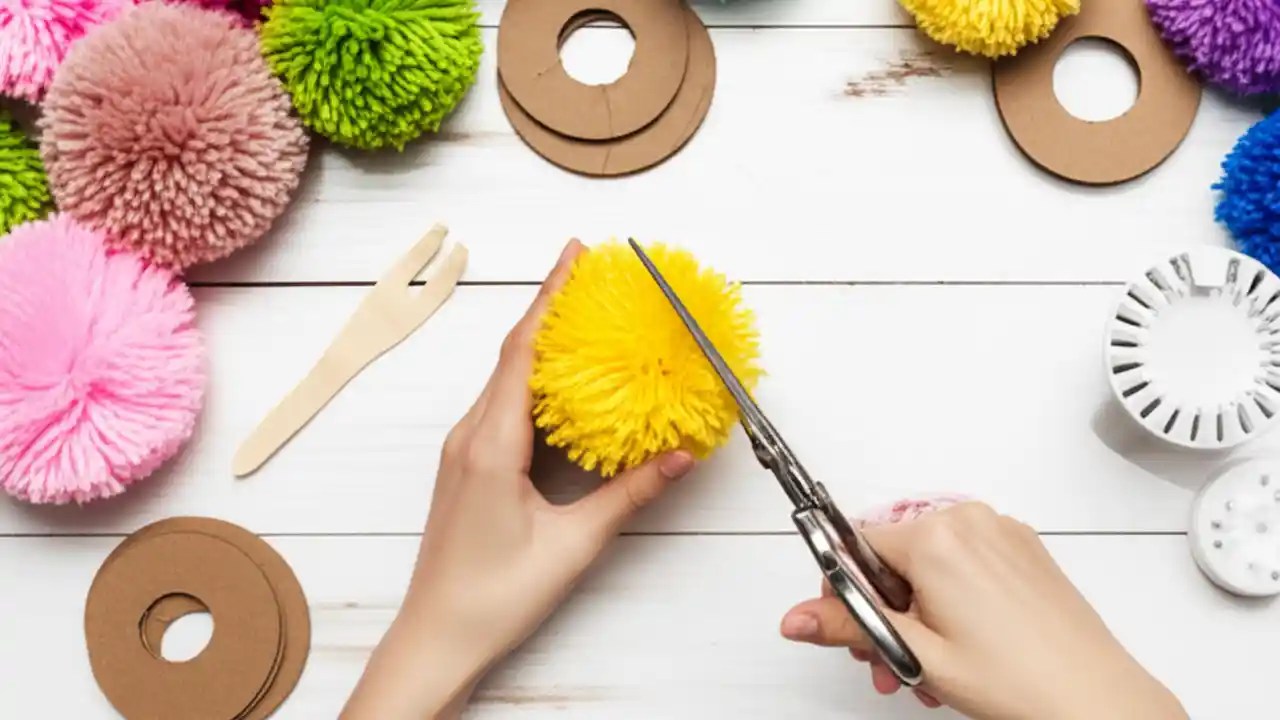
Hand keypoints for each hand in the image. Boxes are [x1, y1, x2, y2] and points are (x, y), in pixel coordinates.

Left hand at [342, 240, 695, 718]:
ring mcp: (463, 452)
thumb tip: (679, 456)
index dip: (550, 298)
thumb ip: (629, 494)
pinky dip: (530, 381)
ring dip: (540, 344)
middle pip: (512, 354)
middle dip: (550, 308)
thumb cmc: (493, 596)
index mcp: (491, 445)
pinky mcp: (467, 468)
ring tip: (581, 319)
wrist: (436, 637)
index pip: (523, 351)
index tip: (574, 256)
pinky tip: (559, 385)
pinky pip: (500, 407)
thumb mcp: (573, 543)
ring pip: (505, 380)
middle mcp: (470, 437)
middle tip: (588, 273)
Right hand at [780, 502, 1186, 719]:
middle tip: (886, 661)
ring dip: (916, 613)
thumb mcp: (915, 655)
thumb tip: (796, 617)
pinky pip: (966, 562)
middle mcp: (969, 521)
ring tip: (925, 667)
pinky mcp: (1024, 550)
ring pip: (930, 564)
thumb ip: (847, 626)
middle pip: (894, 556)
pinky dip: (951, 598)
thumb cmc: (1019, 679)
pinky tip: (957, 645)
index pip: (856, 544)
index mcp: (936, 537)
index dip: (845, 591)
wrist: (1097, 700)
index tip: (849, 626)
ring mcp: (1001, 533)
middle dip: (882, 611)